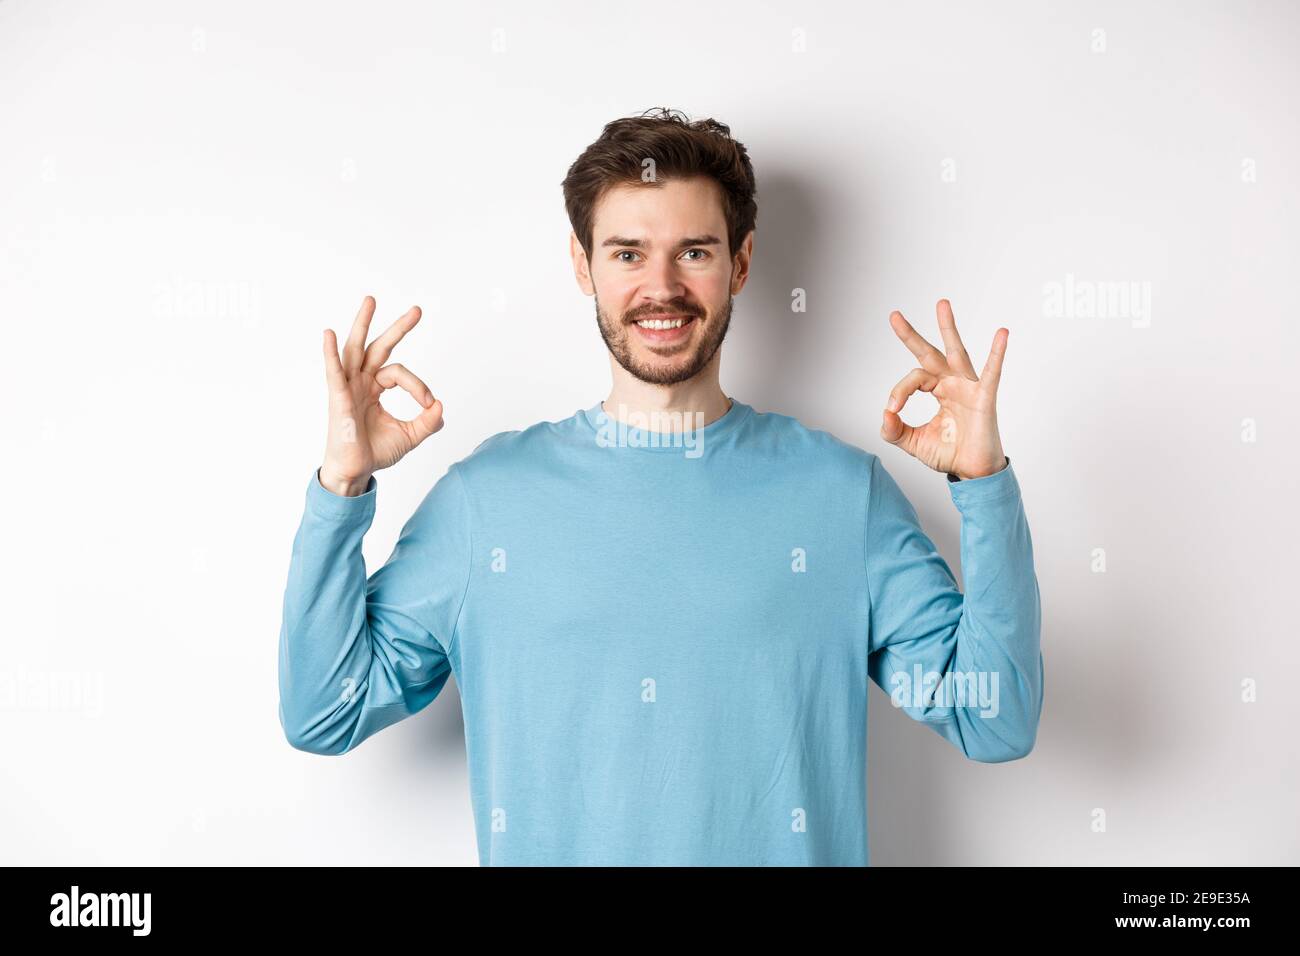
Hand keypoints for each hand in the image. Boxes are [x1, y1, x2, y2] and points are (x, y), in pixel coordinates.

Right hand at [319, 296, 444, 495]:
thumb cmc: (375, 451)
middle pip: (379, 348)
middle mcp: (361, 382)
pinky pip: (334, 372)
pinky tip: (328, 334)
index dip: (418, 386)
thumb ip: (427, 422)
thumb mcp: (410, 435)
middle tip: (418, 311)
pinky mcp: (338, 398)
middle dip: (398, 329)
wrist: (356, 471)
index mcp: (375, 388)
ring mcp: (348, 387)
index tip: (429, 404)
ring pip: (355, 349)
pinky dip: (330, 353)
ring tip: (371, 301)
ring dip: (362, 324)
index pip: (400, 374)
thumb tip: (441, 406)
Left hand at [880, 299, 1007, 479]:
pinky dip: (997, 353)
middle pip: (929, 354)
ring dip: (948, 328)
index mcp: (938, 390)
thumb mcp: (914, 442)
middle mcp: (952, 383)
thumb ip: (895, 431)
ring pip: (956, 352)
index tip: (892, 410)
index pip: (913, 379)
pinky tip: (1002, 334)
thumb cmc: (950, 454)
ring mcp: (969, 387)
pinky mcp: (984, 398)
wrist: (973, 474)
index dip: (899, 392)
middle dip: (911, 336)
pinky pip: (992, 373)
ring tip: (941, 304)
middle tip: (893, 316)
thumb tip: (884, 415)